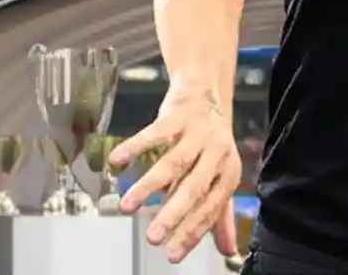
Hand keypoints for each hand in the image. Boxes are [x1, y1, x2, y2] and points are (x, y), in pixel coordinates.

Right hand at [109, 82, 241, 262]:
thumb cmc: (209, 144)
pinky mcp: (178, 115)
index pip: (211, 208)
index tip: (172, 254)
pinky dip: (135, 147)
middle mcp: (217, 153)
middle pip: (194, 188)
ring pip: (172, 163)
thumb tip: (229, 252)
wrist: (207, 92)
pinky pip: (154, 133)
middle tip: (153, 237)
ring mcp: (198, 133)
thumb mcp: (218, 177)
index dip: (192, 232)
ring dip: (148, 186)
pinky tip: (117, 161)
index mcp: (228, 173)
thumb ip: (220, 216)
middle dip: (173, 215)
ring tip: (127, 207)